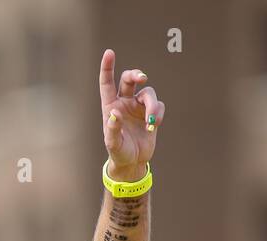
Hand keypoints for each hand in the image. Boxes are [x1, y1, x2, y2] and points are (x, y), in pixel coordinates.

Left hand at [98, 49, 164, 180]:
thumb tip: (114, 114)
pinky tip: (153, 128)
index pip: (107, 83)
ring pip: (149, 93)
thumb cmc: (118, 152)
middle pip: (130, 80)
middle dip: (136, 74)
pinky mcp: (152, 113)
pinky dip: (158, 115)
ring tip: (151, 122)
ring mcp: (138, 107)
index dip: (108, 67)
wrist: (133, 162)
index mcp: (110, 106)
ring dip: (152, 105)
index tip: (109, 53)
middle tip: (142, 77)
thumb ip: (113, 130)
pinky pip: (159, 106)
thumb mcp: (113, 144)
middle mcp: (124, 102)